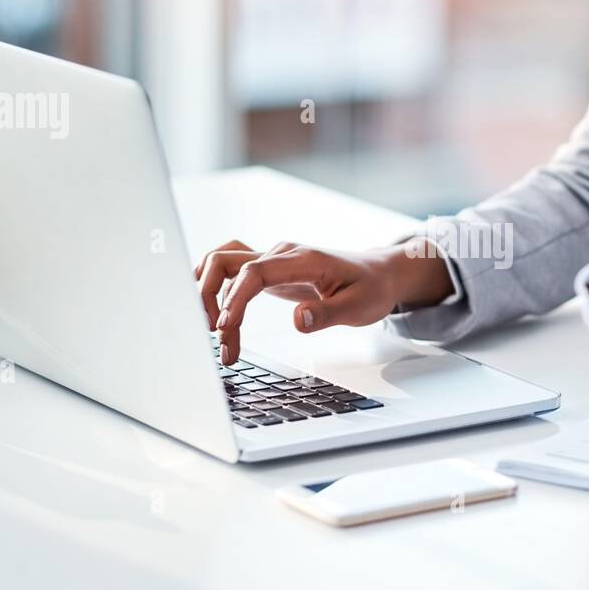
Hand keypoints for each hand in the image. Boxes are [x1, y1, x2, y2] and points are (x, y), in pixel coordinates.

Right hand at [194, 237, 453, 363]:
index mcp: (303, 260)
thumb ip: (326, 314)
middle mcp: (282, 253)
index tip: (225, 326)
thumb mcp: (359, 307)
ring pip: (224, 265)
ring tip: (216, 336)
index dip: (234, 298)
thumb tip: (298, 321)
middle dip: (209, 294)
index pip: (255, 271)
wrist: (379, 272)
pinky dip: (218, 291)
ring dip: (209, 294)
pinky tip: (214, 318)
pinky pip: (232, 272)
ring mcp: (273, 258)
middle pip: (226, 260)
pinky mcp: (269, 269)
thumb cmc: (371, 289)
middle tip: (213, 335)